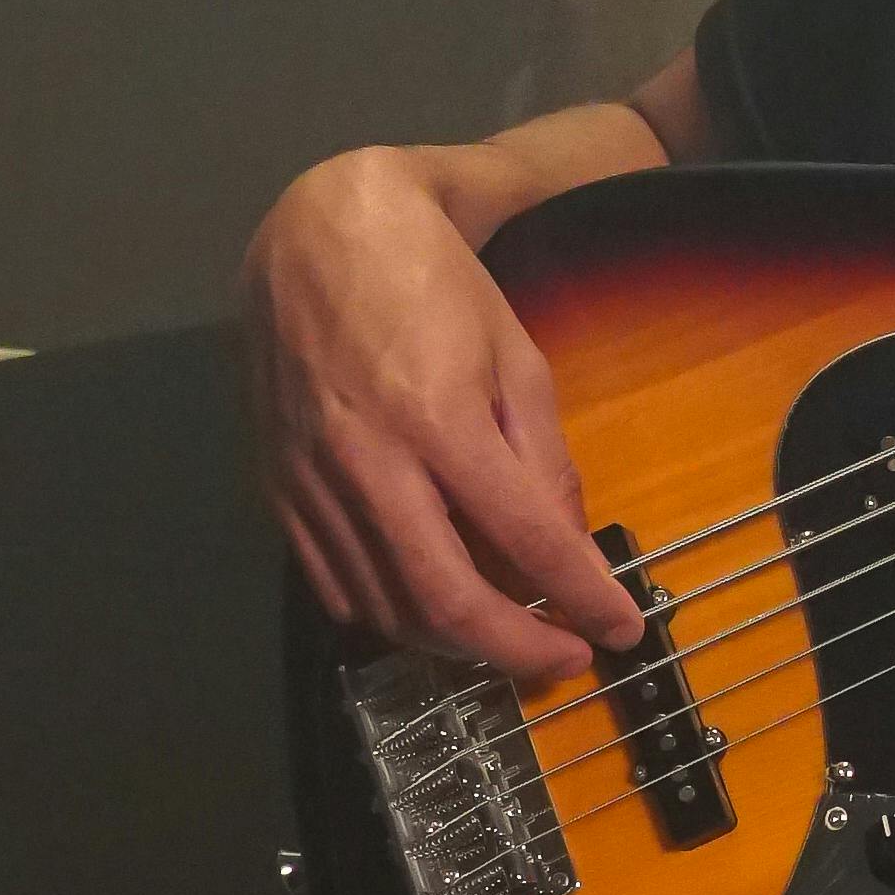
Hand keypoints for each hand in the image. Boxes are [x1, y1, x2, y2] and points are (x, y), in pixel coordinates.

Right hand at [242, 150, 647, 683]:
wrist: (318, 231)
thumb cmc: (433, 283)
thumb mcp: (515, 355)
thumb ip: (543, 457)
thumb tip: (568, 548)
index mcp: (437, 417)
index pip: (524, 538)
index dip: (580, 597)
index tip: (620, 631)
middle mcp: (366, 460)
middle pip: (444, 598)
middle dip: (516, 651)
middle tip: (564, 663)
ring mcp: (310, 480)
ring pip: (385, 605)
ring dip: (455, 643)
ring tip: (506, 640)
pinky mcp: (274, 487)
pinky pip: (332, 583)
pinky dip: (389, 616)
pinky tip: (429, 612)